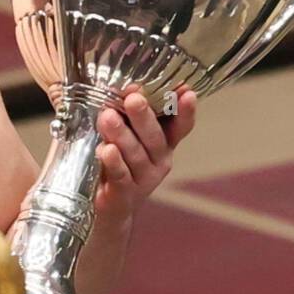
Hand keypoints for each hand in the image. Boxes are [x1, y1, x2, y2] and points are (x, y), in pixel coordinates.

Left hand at [94, 83, 196, 219]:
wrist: (108, 208)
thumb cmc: (118, 162)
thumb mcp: (127, 136)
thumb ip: (128, 116)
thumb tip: (125, 85)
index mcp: (164, 143)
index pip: (181, 126)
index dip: (185, 111)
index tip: (188, 92)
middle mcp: (159, 161)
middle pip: (155, 137)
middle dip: (144, 116)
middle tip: (133, 98)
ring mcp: (144, 179)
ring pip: (135, 154)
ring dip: (122, 135)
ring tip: (108, 117)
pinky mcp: (124, 194)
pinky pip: (120, 175)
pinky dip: (113, 162)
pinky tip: (105, 150)